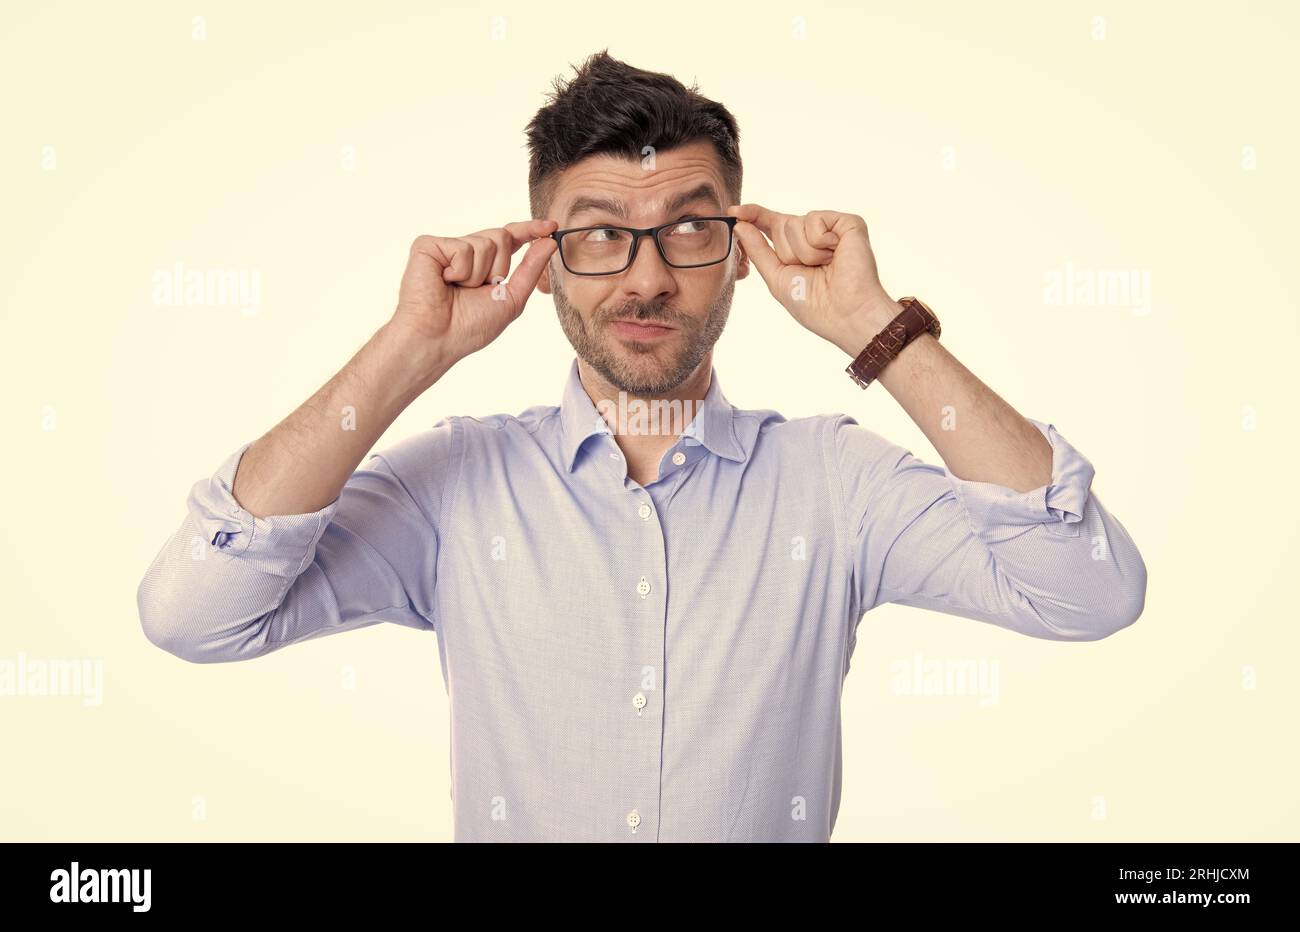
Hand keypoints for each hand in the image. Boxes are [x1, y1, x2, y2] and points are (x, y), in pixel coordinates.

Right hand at [390, 219, 557, 365]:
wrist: (439, 338)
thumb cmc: (470, 327)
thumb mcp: (511, 299)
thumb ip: (531, 269)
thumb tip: (550, 242)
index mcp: (484, 264)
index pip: (511, 238)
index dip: (530, 230)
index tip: (551, 226)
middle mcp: (466, 252)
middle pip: (502, 236)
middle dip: (499, 268)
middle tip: (476, 291)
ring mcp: (447, 247)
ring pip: (486, 242)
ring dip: (479, 274)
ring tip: (458, 289)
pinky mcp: (428, 245)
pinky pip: (464, 248)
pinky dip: (461, 271)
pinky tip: (444, 282)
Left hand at [727, 204, 899, 355]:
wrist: (846, 314)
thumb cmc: (814, 305)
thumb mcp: (776, 278)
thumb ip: (757, 250)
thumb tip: (739, 224)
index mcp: (797, 248)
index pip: (770, 225)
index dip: (753, 216)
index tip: (732, 212)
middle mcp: (814, 234)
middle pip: (779, 223)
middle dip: (786, 251)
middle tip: (810, 270)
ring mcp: (831, 227)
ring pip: (794, 222)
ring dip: (803, 252)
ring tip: (825, 266)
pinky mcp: (848, 223)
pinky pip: (814, 219)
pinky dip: (818, 242)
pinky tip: (835, 255)